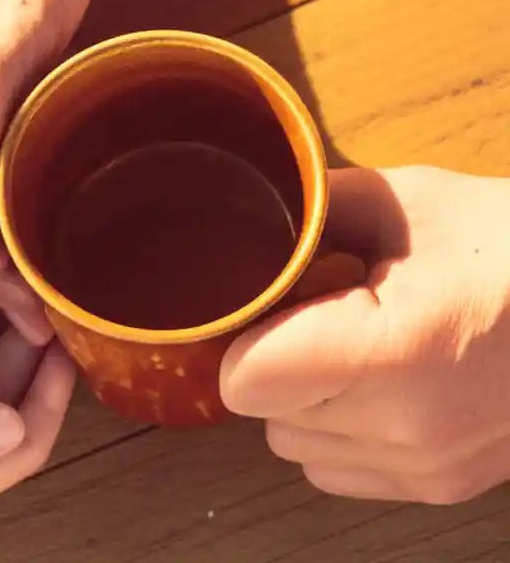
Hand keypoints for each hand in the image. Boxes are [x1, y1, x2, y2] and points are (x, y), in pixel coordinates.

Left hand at [221, 166, 509, 504]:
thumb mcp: (412, 201)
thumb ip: (316, 209)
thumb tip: (257, 210)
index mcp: (392, 351)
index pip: (245, 379)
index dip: (248, 335)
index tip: (278, 303)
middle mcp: (406, 426)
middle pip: (265, 412)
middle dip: (278, 360)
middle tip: (326, 311)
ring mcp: (427, 466)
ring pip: (295, 445)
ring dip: (308, 399)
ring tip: (361, 343)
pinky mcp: (441, 486)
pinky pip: (337, 469)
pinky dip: (341, 430)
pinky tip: (382, 381)